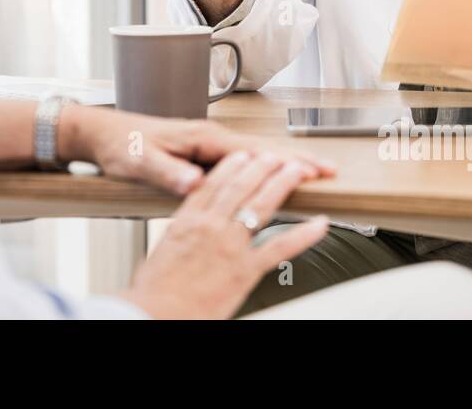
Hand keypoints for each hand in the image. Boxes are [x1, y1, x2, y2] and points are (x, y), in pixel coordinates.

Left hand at [61, 106, 335, 195]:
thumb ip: (168, 173)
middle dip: (297, 158)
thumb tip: (194, 184)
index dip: (287, 162)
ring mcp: (205, 142)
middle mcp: (208, 135)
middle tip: (330, 170)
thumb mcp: (141, 163)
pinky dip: (263, 165)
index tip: (315, 169)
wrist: (101, 133)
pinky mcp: (199, 150)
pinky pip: (240, 159)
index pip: (255, 151)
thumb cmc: (120, 146)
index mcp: (202, 137)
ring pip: (255, 153)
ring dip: (284, 162)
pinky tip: (272, 174)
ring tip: (313, 171)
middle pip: (263, 149)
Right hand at [119, 150, 330, 318]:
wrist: (152, 314)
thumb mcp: (161, 252)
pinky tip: (319, 224)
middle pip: (239, 187)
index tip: (240, 156)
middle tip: (272, 156)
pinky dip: (304, 235)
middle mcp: (210, 227)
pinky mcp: (245, 270)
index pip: (211, 184)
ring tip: (295, 171)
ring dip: (281, 185)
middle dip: (259, 167)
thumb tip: (186, 234)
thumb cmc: (153, 292)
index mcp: (186, 221)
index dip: (230, 167)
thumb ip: (180, 237)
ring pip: (261, 206)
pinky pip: (280, 247)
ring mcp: (229, 246)